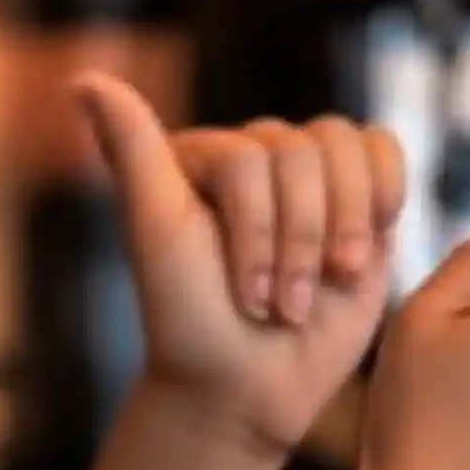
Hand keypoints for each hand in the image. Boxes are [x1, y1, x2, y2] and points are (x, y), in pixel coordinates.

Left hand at [71, 72, 403, 455]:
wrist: (249, 390)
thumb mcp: (157, 238)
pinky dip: (386, 191)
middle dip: (300, 241)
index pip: (250, 156)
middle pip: (304, 153)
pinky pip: (385, 155)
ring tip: (335, 281)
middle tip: (285, 309)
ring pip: (347, 148)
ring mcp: (312, 179)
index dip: (258, 229)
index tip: (246, 299)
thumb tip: (83, 79)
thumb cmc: (193, 324)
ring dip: (343, 225)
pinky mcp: (359, 203)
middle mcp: (258, 156)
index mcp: (205, 156)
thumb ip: (133, 153)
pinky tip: (369, 240)